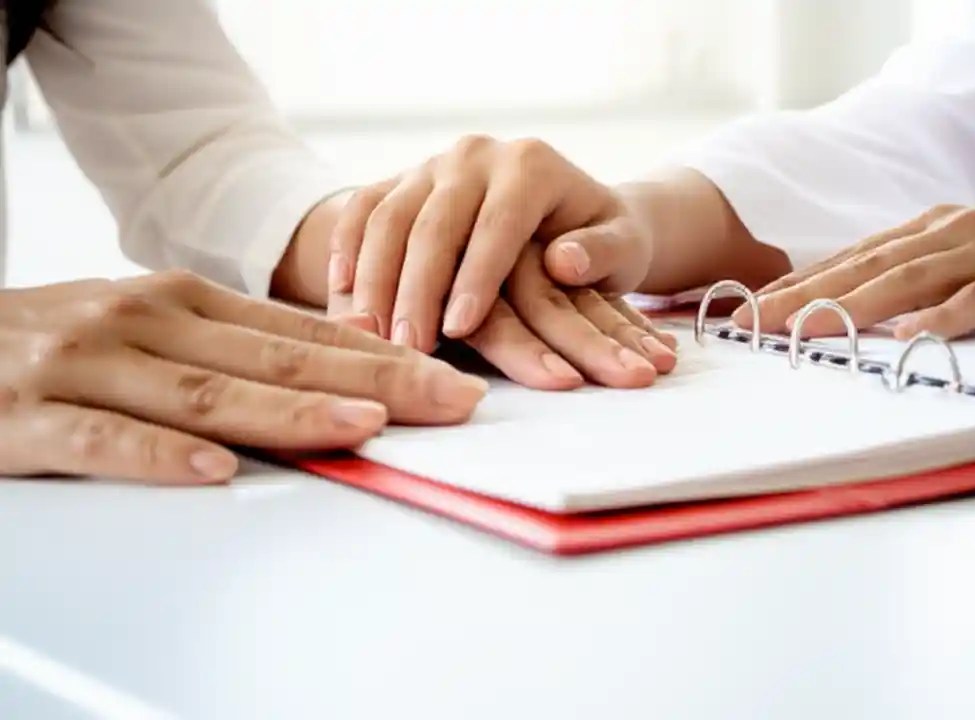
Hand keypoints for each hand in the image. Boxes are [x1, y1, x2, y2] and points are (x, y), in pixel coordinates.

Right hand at [0, 270, 486, 484]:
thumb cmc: (63, 341)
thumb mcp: (157, 327)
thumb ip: (240, 349)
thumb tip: (346, 373)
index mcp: (187, 301)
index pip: (304, 333)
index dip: (386, 357)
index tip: (455, 380)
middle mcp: (147, 321)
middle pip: (277, 357)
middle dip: (375, 381)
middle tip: (450, 401)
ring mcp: (90, 364)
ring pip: (205, 392)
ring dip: (290, 412)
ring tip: (363, 427)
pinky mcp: (29, 415)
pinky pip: (103, 437)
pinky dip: (160, 454)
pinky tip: (213, 470)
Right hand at [324, 135, 672, 386]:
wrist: (570, 209)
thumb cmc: (602, 240)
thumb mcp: (623, 245)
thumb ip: (602, 252)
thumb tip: (564, 261)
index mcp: (530, 164)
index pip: (499, 222)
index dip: (477, 275)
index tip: (459, 327)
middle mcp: (476, 156)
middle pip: (435, 221)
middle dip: (417, 287)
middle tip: (406, 345)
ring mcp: (432, 166)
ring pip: (389, 216)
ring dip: (373, 278)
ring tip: (369, 335)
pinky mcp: (401, 182)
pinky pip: (362, 210)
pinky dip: (345, 249)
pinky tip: (340, 295)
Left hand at [734, 203, 974, 339]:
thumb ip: (929, 279)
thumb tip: (872, 314)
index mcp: (937, 229)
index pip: (854, 259)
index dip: (799, 284)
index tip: (753, 310)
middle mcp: (954, 233)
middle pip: (864, 267)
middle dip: (802, 296)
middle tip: (753, 322)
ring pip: (905, 280)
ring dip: (848, 306)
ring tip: (800, 328)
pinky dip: (938, 318)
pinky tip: (905, 336)